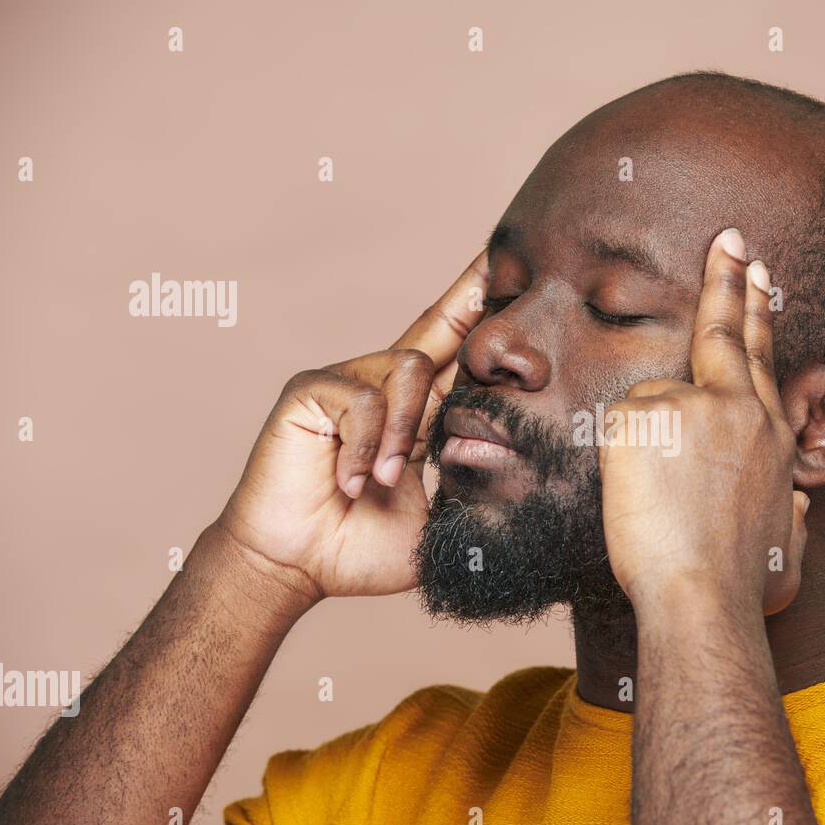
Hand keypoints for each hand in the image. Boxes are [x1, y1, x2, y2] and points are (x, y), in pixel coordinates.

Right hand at [215, 252, 487, 599]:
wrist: (296, 567)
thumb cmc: (361, 548)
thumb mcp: (436, 515)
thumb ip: (467, 487)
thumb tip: (528, 472)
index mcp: (417, 412)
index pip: (461, 357)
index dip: (486, 320)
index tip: (516, 284)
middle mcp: (384, 386)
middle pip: (439, 325)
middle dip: (472, 292)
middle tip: (503, 258)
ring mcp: (347, 383)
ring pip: (410, 370)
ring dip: (405, 431)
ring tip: (389, 480)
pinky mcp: (312, 390)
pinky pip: (363, 398)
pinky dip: (367, 445)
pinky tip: (356, 481)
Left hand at [598, 229, 808, 617]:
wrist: (702, 597)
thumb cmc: (741, 590)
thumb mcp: (785, 552)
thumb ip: (789, 520)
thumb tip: (794, 508)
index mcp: (770, 438)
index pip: (761, 361)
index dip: (760, 315)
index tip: (760, 276)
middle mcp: (737, 411)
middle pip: (727, 334)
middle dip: (731, 283)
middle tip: (731, 241)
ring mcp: (688, 407)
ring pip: (650, 406)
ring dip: (643, 449)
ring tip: (653, 498)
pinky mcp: (638, 417)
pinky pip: (617, 431)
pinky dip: (617, 464)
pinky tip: (634, 500)